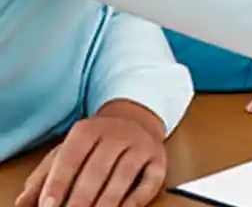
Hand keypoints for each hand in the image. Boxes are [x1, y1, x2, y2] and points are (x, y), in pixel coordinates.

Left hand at [17, 100, 166, 206]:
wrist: (136, 120)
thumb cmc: (96, 143)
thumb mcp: (67, 151)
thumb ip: (44, 176)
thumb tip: (24, 203)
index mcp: (88, 130)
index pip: (70, 158)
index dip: (58, 184)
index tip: (49, 206)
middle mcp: (117, 133)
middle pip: (96, 171)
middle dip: (81, 200)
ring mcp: (140, 145)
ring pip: (123, 177)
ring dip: (107, 203)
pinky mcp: (159, 158)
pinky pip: (150, 181)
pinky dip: (136, 200)